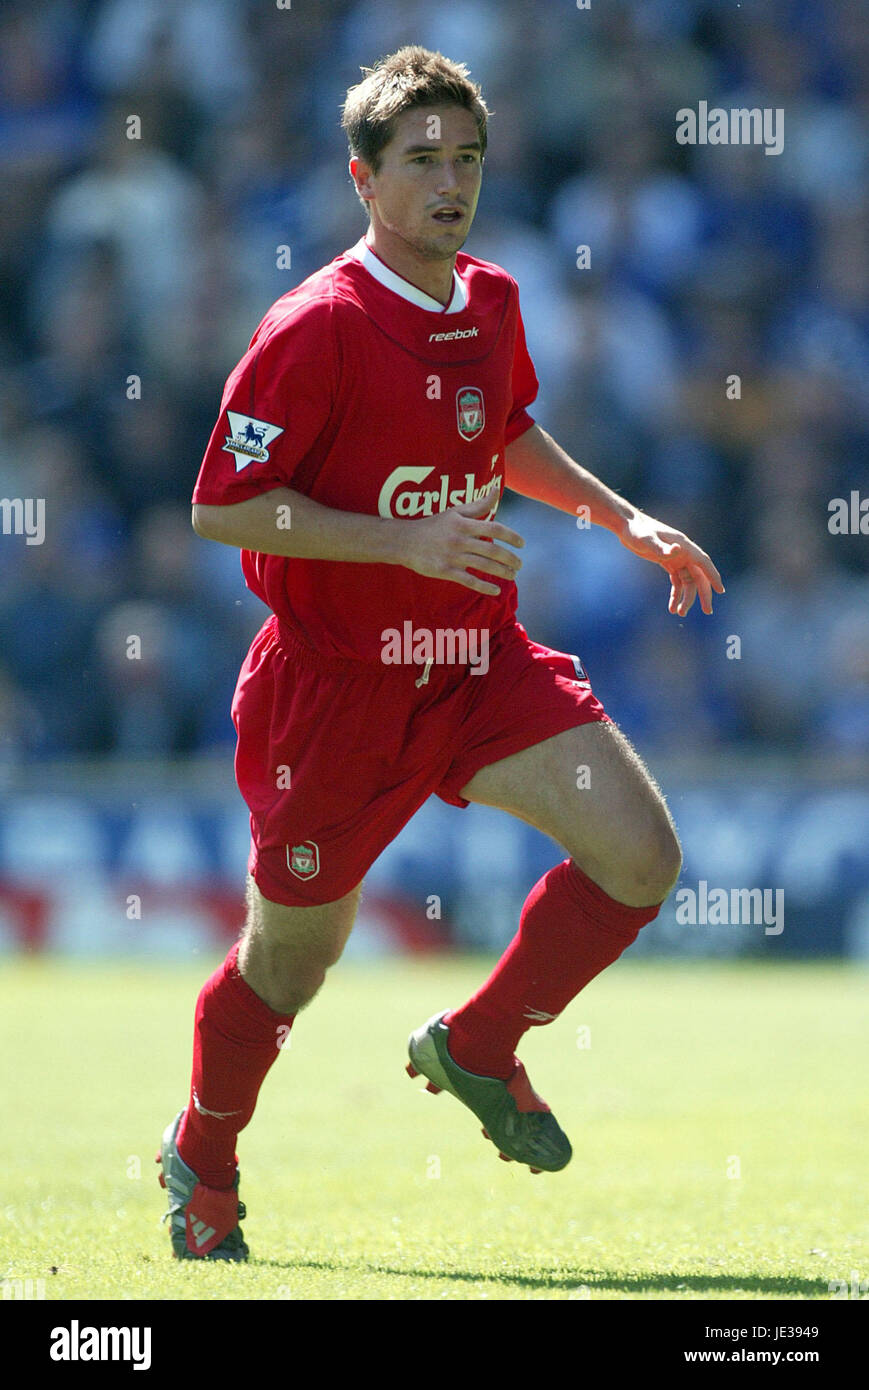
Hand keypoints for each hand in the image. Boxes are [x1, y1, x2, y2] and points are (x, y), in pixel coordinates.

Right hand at [400, 491, 523, 596]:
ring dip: (502, 572)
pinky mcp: (445, 571)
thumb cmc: (433, 526)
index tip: (522, 544)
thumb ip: (478, 505)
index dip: (511, 536)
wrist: (404, 541)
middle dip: (509, 558)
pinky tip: (496, 591)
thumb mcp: (454, 512)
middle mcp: (459, 540)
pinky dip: (484, 586)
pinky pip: (469, 580)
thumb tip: (496, 489)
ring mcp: (452, 556)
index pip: (494, 528)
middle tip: (519, 564)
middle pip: (491, 549)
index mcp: (463, 524)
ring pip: (483, 565)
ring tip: (513, 575)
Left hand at [618, 510, 724, 615]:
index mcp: (684, 546)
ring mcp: (677, 558)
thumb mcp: (647, 539)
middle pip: (699, 576)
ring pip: (688, 582)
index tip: (720, 590)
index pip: (704, 563)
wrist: (628, 526)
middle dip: (704, 594)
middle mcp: (684, 553)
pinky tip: (671, 607)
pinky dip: (676, 594)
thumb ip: (661, 547)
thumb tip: (677, 550)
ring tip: (680, 613)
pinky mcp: (669, 563)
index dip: (713, 576)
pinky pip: (677, 582)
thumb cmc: (637, 531)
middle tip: (708, 611)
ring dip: (686, 598)